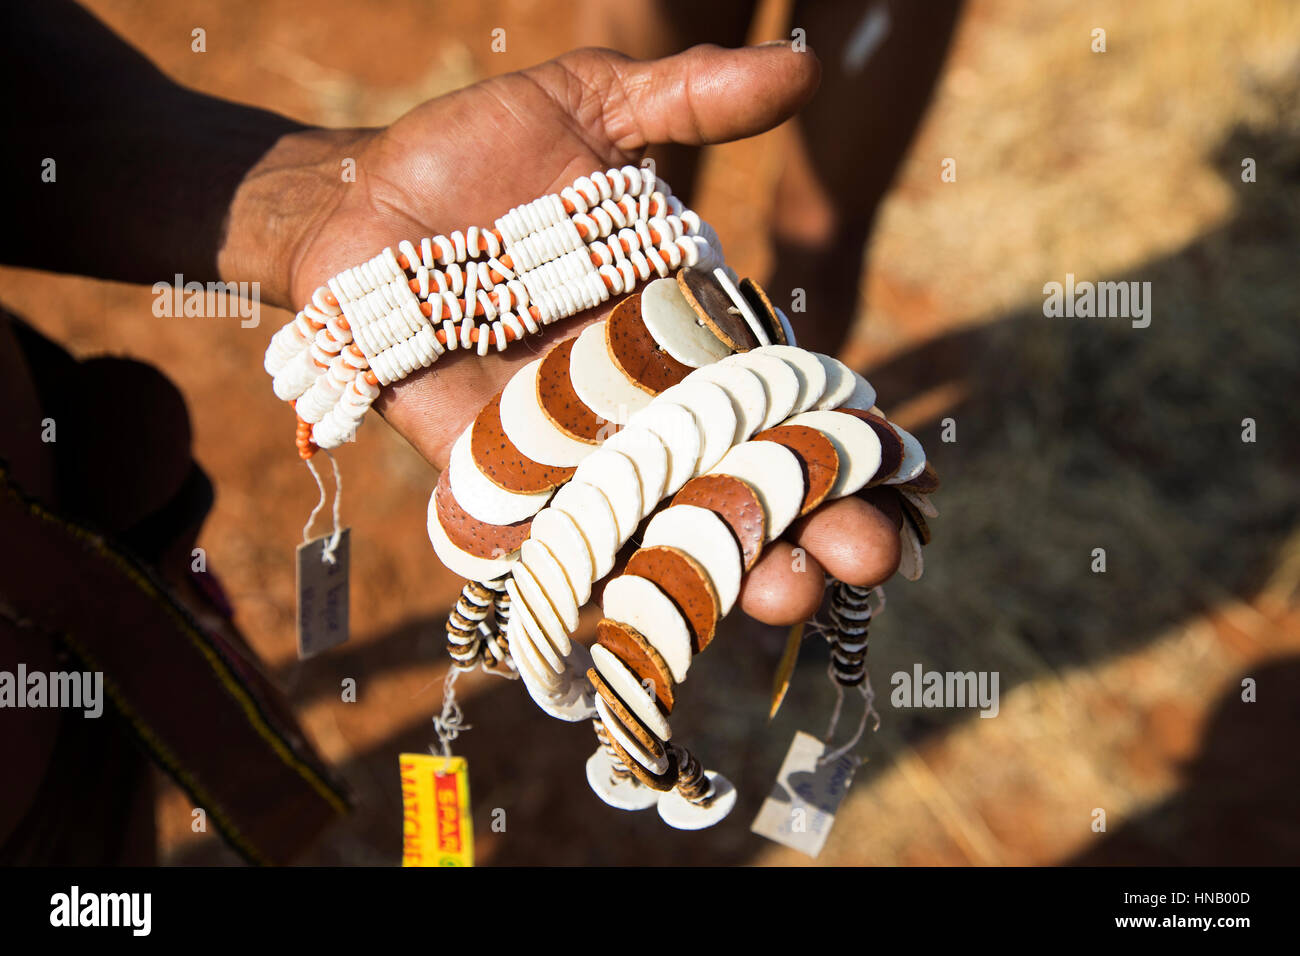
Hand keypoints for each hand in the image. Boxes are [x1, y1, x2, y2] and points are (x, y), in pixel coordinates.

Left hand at [223, 43, 900, 623]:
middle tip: (857, 562)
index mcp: (680, 331)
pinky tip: (637, 623)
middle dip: (802, 527)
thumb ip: (687, 99)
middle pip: (734, 481)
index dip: (841, 442)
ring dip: (716, 570)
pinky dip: (585, 581)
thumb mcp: (590, 108)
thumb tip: (801, 63)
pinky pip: (542, 542)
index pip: (779, 401)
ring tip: (774, 597)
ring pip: (655, 527)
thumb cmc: (481, 154)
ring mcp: (566, 447)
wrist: (362, 199)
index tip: (896, 476)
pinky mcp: (489, 474)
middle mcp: (636, 403)